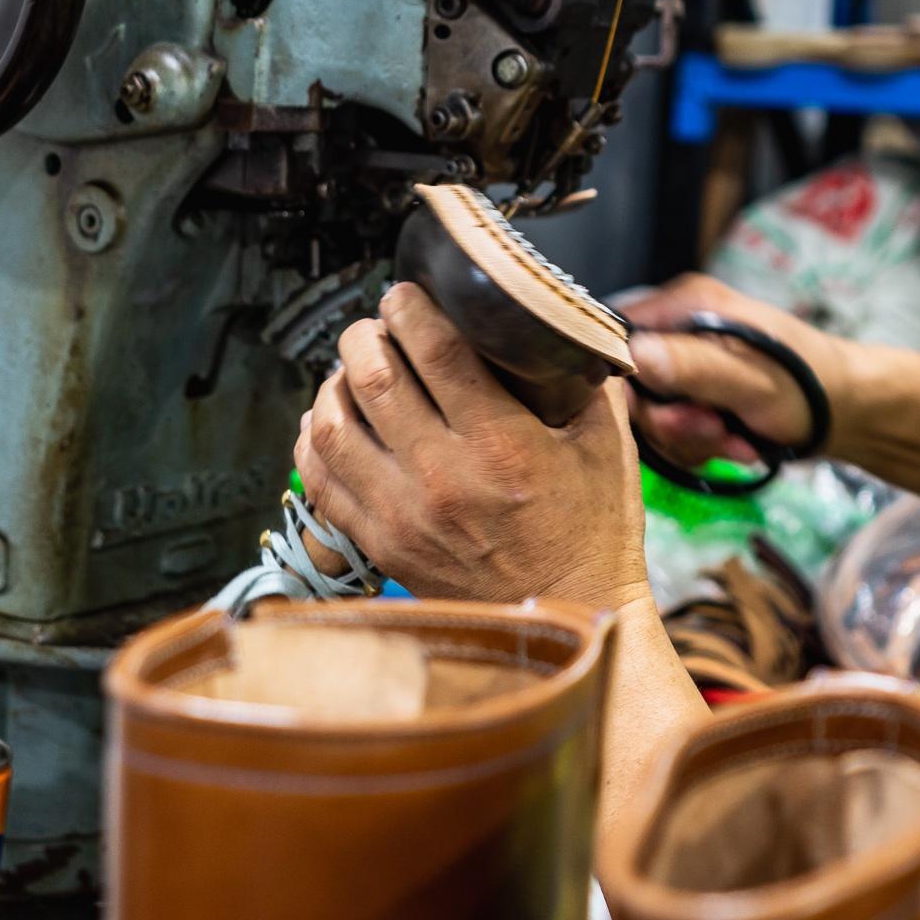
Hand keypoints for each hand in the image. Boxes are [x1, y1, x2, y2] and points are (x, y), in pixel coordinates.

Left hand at [295, 283, 649, 611]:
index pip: (434, 350)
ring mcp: (403, 515)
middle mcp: (443, 477)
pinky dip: (312, 441)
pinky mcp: (381, 545)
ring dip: (333, 384)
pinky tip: (331, 423)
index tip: (407, 295)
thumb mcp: (606, 447)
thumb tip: (557, 329)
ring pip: (330, 426)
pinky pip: (319, 481)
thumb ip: (581, 382)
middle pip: (371, 377)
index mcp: (501, 444)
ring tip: (351, 371)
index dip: (410, 308)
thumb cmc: (592, 535)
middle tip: (376, 327)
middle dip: (364, 336)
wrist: (569, 623)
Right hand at [614, 273, 853, 471]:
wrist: (850, 413)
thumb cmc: (808, 386)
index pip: (615, 337)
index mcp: (686, 305)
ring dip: (692, 440)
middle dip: (672, 422)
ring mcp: (687, 364)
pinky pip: (674, 430)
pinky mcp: (696, 394)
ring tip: (735, 441)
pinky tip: (737, 446)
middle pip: (633, 386)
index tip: (663, 414)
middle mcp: (678, 329)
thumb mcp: (751, 380)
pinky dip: (702, 446)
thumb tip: (635, 354)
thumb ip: (693, 367)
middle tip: (714, 431)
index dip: (626, 384)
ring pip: (653, 415)